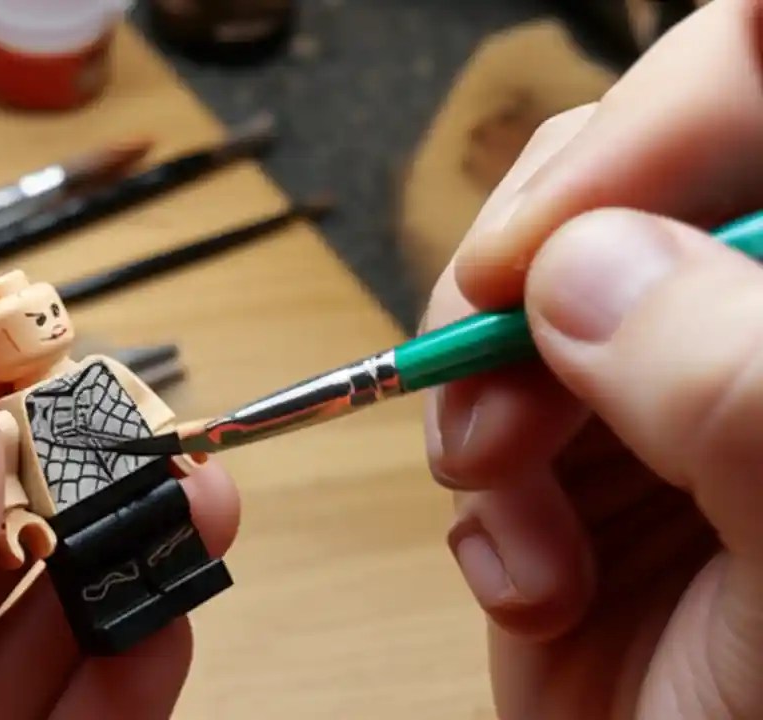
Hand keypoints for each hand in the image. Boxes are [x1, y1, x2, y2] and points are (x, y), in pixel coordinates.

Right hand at [421, 1, 762, 716]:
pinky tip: (534, 581)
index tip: (558, 231)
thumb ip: (736, 388)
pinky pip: (473, 409)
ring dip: (481, 397)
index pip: (760, 89)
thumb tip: (583, 267)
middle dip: (532, 273)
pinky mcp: (568, 458)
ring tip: (509, 504)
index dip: (663, 119)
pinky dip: (476, 496)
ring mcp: (655, 388)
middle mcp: (744, 327)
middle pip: (616, 171)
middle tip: (503, 371)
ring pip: (516, 287)